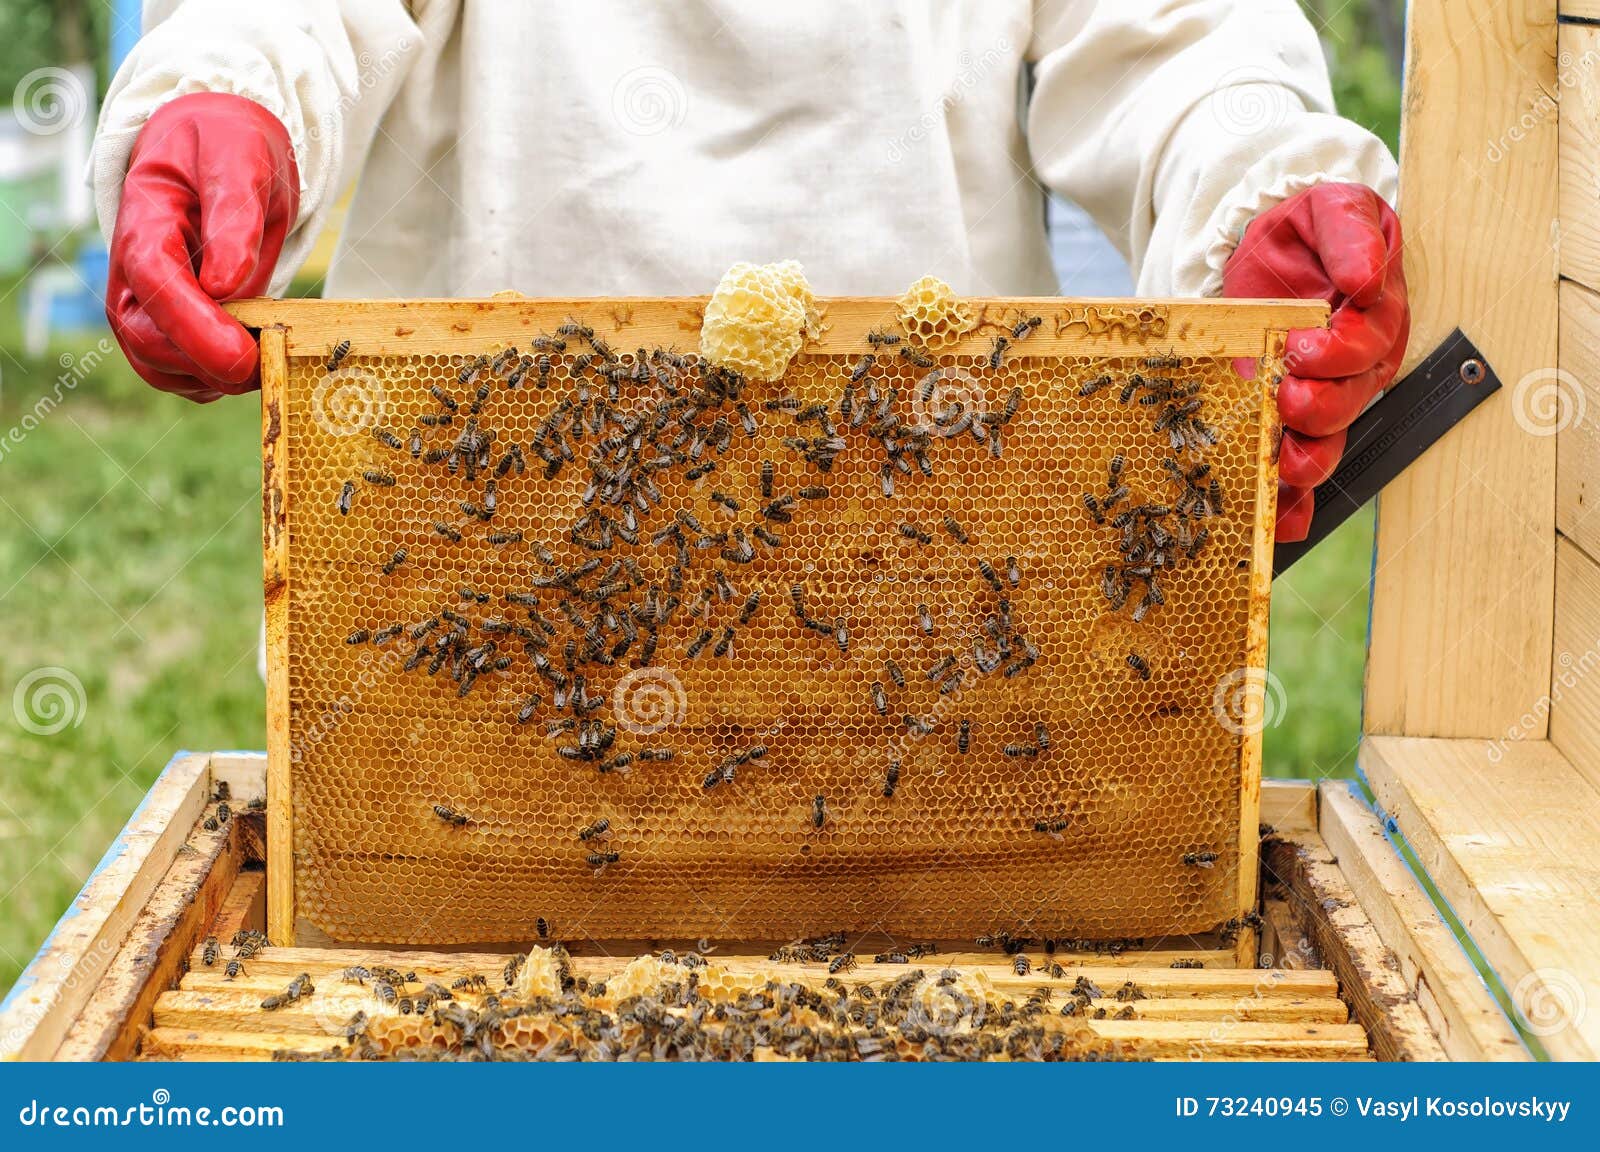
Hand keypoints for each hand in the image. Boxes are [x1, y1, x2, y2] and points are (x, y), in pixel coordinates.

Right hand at [106, 93, 298, 401]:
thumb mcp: (242, 161)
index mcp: (145, 219)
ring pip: (161, 367)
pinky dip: (215, 380)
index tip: (242, 357)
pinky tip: (253, 358)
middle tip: (271, 360)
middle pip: (149, 340)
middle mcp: (130, 270)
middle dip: (210, 363)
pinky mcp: (162, 327)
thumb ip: (233, 218)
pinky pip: (180, 374)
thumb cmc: (230, 150)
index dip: (195, 327)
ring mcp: (140, 303)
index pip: (155, 283)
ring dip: (214, 378)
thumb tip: (225, 286)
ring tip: (267, 354)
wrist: (218, 148)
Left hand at [1223, 183, 1408, 542]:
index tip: (1301, 347)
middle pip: (1348, 403)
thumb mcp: (1331, 211)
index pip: (1366, 347)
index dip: (1337, 354)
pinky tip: (1275, 522)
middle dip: (1318, 409)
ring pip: (1325, 442)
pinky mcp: (1283, 419)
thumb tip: (1365, 276)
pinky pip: (1294, 471)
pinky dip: (1288, 503)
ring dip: (1305, 461)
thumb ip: (1350, 234)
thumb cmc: (1307, 231)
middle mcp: (1352, 369)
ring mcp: (1320, 398)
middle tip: (1285, 399)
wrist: (1260, 242)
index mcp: (1371, 321)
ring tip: (1281, 464)